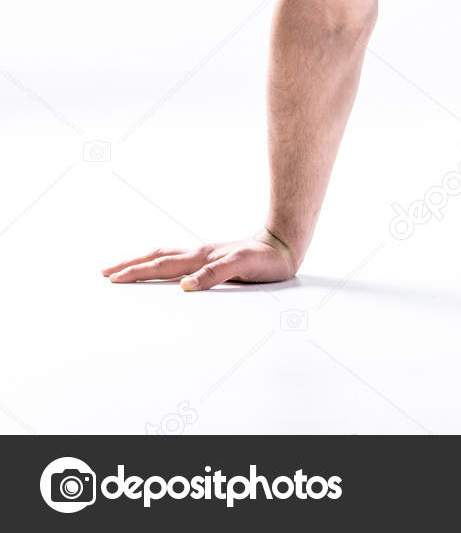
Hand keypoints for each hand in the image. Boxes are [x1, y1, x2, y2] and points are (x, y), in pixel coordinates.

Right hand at [101, 229, 296, 290]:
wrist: (284, 246)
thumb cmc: (266, 259)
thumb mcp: (242, 266)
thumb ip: (214, 274)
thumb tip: (185, 286)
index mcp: (201, 257)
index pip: (162, 265)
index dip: (137, 272)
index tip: (113, 279)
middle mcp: (199, 254)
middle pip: (156, 257)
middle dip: (130, 264)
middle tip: (105, 271)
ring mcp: (204, 254)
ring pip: (165, 255)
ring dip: (142, 260)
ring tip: (123, 266)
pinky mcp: (212, 257)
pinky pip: (178, 258)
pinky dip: (160, 261)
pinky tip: (160, 266)